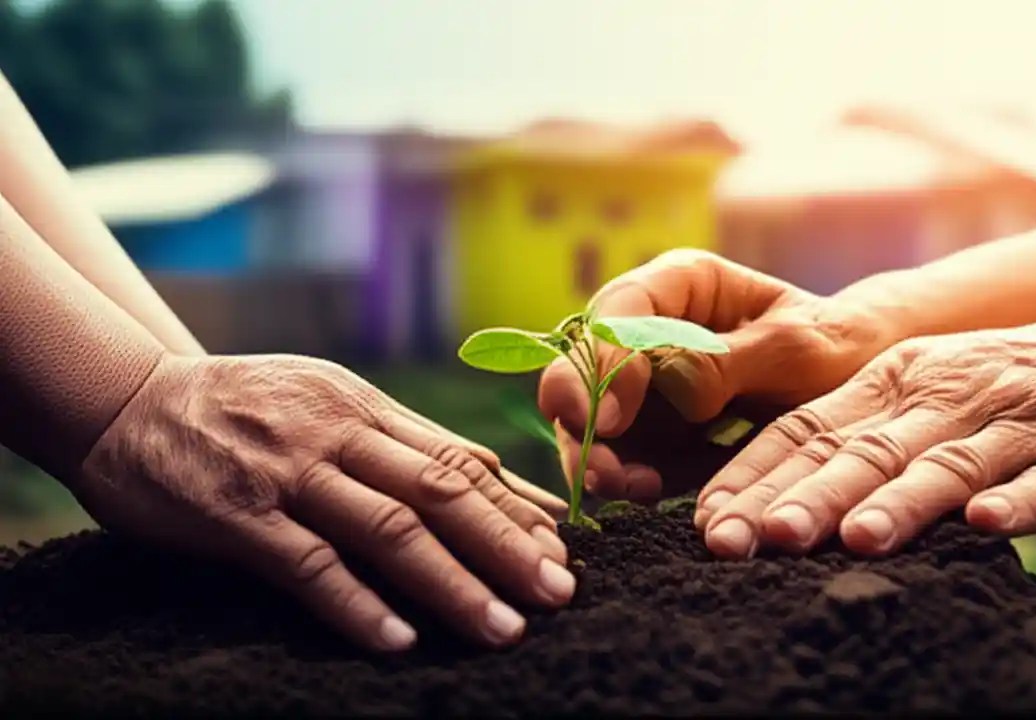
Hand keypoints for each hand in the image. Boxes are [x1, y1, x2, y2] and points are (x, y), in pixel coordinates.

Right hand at [69, 353, 574, 651]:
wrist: (127, 398)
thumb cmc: (247, 410)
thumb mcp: (331, 404)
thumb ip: (407, 443)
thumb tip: (495, 478)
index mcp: (367, 408)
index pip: (458, 460)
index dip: (516, 507)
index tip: (564, 550)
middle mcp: (338, 434)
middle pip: (441, 492)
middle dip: (507, 545)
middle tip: (558, 593)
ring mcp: (289, 473)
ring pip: (388, 529)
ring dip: (451, 582)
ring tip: (501, 627)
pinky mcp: (236, 514)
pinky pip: (306, 563)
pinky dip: (356, 604)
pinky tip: (398, 641)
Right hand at [538, 249, 906, 500]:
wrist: (859, 386)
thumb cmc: (835, 345)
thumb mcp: (799, 345)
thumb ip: (732, 359)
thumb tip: (672, 384)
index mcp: (680, 285)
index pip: (619, 311)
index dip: (603, 361)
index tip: (613, 414)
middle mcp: (649, 329)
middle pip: (583, 365)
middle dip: (583, 416)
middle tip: (600, 462)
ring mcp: (645, 384)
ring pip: (590, 418)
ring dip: (597, 455)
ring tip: (630, 485)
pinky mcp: (653, 432)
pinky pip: (620, 454)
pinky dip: (625, 476)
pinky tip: (646, 492)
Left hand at [694, 305, 1035, 558]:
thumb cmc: (1012, 389)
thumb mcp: (925, 390)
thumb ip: (857, 432)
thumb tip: (762, 492)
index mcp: (899, 378)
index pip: (811, 426)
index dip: (758, 474)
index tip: (709, 522)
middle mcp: (952, 394)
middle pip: (868, 450)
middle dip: (809, 496)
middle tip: (759, 539)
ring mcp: (1024, 422)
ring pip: (951, 465)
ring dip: (902, 503)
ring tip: (856, 537)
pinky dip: (1023, 505)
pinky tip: (989, 528)